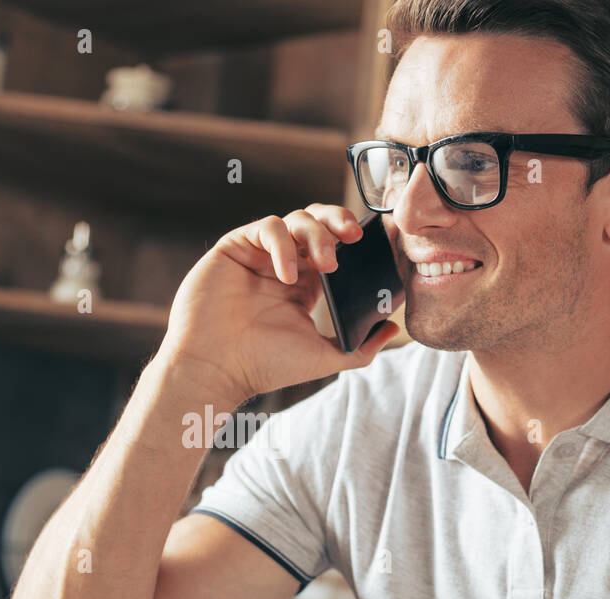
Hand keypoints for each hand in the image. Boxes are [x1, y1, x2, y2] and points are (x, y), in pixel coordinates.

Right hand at [159, 204, 399, 404]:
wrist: (217, 368)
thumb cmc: (264, 366)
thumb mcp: (323, 357)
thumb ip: (361, 347)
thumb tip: (392, 329)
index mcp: (304, 284)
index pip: (334, 245)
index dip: (353, 238)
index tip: (376, 243)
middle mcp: (283, 264)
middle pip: (317, 222)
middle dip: (339, 221)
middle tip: (355, 236)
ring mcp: (258, 254)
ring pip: (295, 219)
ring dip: (317, 235)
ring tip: (326, 265)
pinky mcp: (234, 247)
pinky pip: (266, 227)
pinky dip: (283, 245)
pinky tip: (288, 275)